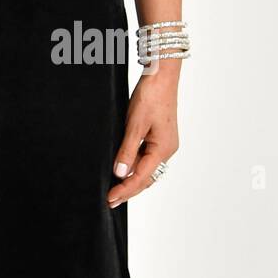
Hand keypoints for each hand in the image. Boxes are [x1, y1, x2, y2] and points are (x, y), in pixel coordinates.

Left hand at [107, 68, 178, 206]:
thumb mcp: (134, 124)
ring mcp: (165, 144)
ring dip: (133, 180)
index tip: (110, 198)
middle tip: (110, 200)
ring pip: (148, 169)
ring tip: (116, 190)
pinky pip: (147, 158)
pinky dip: (136, 167)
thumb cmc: (151, 97)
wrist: (161, 77)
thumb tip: (120, 173)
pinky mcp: (160, 137)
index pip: (141, 177)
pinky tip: (125, 170)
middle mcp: (166, 150)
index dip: (125, 190)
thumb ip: (127, 150)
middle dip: (129, 190)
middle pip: (147, 177)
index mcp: (163, 149)